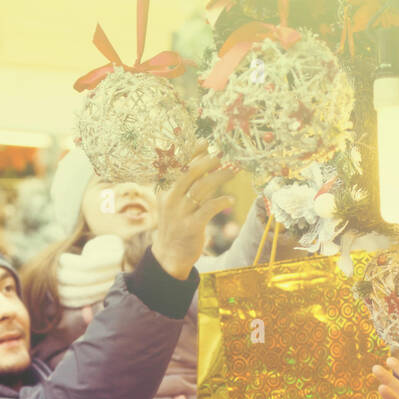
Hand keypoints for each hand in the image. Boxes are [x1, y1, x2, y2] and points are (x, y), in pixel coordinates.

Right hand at [151, 140, 234, 280]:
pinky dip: (221, 201)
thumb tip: (203, 164)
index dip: (194, 152)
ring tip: (232, 171)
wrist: (169, 256)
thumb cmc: (176, 226)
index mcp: (166, 190)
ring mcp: (181, 213)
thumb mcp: (174, 204)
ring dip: (219, 177)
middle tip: (223, 154)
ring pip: (202, 188)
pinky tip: (231, 199)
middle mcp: (171, 198)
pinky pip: (209, 209)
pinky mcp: (192, 226)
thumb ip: (184, 186)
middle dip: (208, 161)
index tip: (208, 142)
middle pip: (190, 172)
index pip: (179, 165)